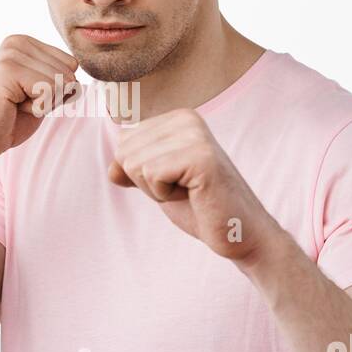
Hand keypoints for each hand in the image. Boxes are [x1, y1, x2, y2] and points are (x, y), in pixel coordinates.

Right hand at [0, 34, 80, 165]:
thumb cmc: (9, 121)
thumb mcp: (42, 94)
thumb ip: (60, 77)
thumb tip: (80, 70)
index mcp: (25, 43)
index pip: (72, 64)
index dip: (57, 90)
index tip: (28, 97)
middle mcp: (17, 41)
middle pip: (70, 72)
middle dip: (52, 97)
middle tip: (19, 104)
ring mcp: (11, 53)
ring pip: (62, 81)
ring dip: (43, 103)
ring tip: (14, 105)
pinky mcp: (7, 69)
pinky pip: (50, 90)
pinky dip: (37, 108)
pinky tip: (12, 107)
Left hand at [106, 108, 283, 262]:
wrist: (240, 233)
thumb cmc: (200, 208)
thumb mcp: (158, 184)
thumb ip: (134, 170)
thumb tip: (112, 170)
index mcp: (178, 118)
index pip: (123, 141)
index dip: (141, 173)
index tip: (176, 181)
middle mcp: (187, 118)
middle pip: (124, 151)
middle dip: (146, 181)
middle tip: (183, 189)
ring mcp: (195, 135)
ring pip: (133, 163)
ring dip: (156, 190)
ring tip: (189, 192)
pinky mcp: (200, 156)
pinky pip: (151, 174)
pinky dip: (164, 195)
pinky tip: (194, 195)